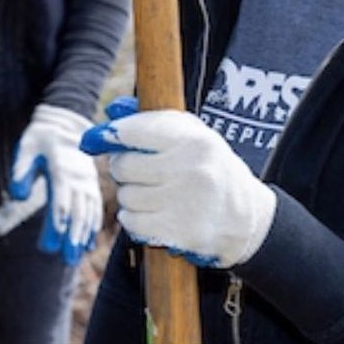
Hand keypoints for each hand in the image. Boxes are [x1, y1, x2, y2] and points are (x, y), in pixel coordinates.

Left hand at [9, 103, 102, 265]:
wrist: (65, 121)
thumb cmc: (40, 139)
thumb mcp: (25, 149)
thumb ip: (20, 173)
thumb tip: (18, 197)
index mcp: (61, 168)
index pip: (60, 199)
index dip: (57, 222)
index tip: (49, 244)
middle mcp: (78, 177)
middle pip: (77, 210)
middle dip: (72, 236)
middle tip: (67, 259)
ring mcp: (87, 181)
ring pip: (88, 211)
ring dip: (83, 235)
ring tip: (76, 257)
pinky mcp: (90, 185)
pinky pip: (95, 208)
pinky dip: (92, 226)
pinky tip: (88, 244)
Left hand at [80, 95, 276, 268]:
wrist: (247, 217)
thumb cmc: (209, 167)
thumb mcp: (191, 135)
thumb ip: (151, 120)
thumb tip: (111, 110)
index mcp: (193, 139)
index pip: (134, 131)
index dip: (110, 135)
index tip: (96, 140)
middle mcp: (191, 169)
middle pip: (124, 165)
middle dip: (123, 168)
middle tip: (137, 171)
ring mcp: (186, 203)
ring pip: (126, 195)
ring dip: (129, 195)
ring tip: (152, 193)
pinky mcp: (179, 233)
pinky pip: (132, 222)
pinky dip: (133, 219)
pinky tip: (151, 213)